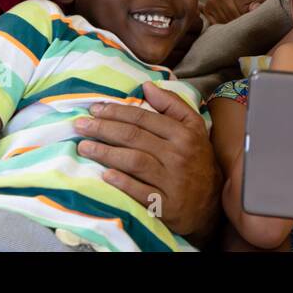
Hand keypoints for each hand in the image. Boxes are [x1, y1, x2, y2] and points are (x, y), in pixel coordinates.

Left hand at [74, 82, 220, 237]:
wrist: (211, 202)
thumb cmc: (196, 159)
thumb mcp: (194, 127)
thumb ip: (172, 104)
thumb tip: (147, 86)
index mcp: (183, 133)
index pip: (144, 118)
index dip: (116, 111)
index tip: (95, 108)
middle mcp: (178, 155)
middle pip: (135, 137)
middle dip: (104, 129)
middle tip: (81, 125)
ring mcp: (172, 181)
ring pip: (134, 162)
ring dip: (106, 153)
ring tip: (83, 147)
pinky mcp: (166, 205)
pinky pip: (140, 192)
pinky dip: (122, 182)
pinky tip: (105, 175)